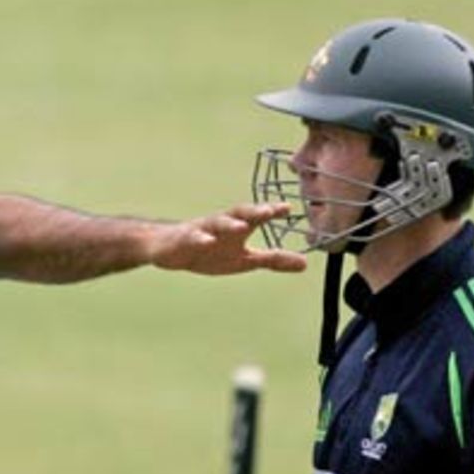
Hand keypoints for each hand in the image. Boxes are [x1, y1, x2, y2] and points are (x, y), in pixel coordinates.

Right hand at [152, 204, 306, 275]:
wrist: (169, 249)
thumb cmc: (210, 251)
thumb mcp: (244, 259)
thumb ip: (272, 259)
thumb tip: (304, 264)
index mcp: (237, 227)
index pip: (257, 216)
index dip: (272, 212)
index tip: (288, 209)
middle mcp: (221, 224)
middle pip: (238, 214)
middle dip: (253, 211)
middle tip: (268, 211)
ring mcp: (201, 230)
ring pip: (215, 223)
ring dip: (229, 224)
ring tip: (241, 226)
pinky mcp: (183, 241)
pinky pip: (191, 239)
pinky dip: (199, 239)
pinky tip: (206, 241)